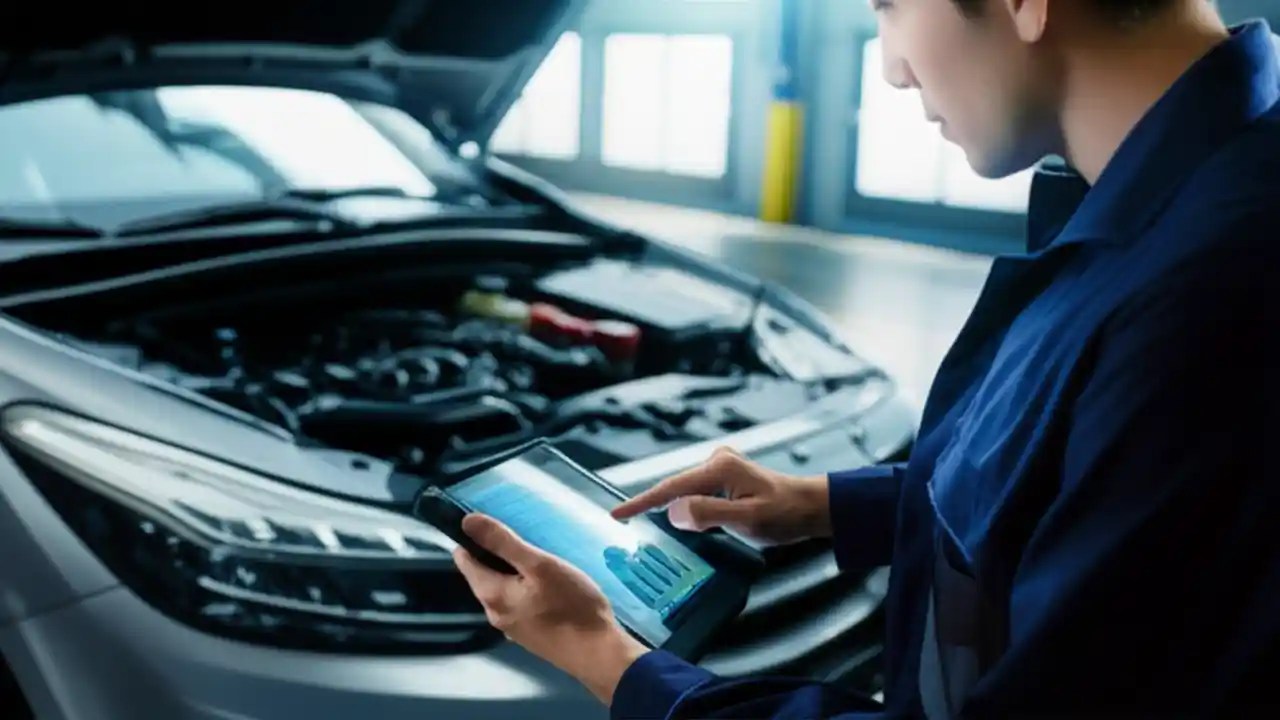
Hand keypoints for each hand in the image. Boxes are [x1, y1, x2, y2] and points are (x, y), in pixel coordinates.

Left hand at [452, 514, 648, 705]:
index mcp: (490, 594)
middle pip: (483, 573)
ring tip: (543, 563)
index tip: (501, 526)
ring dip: (516, 572)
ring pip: (502, 588)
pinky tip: (550, 587)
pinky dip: (527, 589)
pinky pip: (517, 603)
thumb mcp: (540, 565)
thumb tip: (467, 521)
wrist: (598, 654)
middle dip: (500, 555)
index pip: (463, 557)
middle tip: (531, 543)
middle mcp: (493, 613)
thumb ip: (503, 542)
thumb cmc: (571, 605)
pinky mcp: (528, 634)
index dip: (476, 538)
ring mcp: (510, 627)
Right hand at [610, 446, 830, 545]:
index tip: (617, 514)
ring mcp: (721, 467)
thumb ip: (709, 515)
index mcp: (719, 469)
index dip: (642, 502)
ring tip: (637, 517)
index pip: (672, 488)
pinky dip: (682, 504)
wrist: (811, 506)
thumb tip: (673, 512)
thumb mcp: (748, 519)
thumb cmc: (784, 514)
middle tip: (621, 518)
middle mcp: (716, 461)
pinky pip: (695, 492)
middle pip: (675, 486)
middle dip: (649, 502)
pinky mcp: (725, 476)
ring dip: (666, 505)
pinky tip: (673, 515)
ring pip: (684, 490)